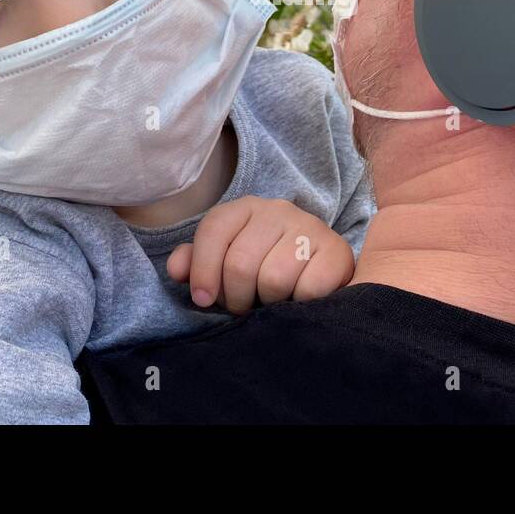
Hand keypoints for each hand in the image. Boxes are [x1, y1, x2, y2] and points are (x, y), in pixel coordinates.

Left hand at [167, 196, 354, 314]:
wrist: (320, 267)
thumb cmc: (263, 266)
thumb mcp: (225, 262)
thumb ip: (197, 264)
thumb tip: (177, 268)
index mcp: (245, 208)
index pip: (214, 230)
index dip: (203, 271)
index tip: (203, 299)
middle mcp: (278, 210)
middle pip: (240, 263)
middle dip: (236, 297)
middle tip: (244, 305)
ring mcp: (310, 227)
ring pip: (273, 279)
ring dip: (268, 302)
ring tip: (271, 301)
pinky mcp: (337, 251)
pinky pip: (308, 289)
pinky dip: (299, 303)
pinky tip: (298, 299)